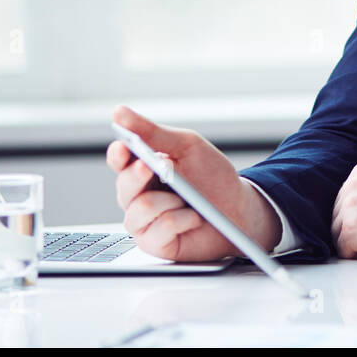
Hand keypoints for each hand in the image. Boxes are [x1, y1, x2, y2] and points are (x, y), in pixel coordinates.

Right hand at [105, 106, 280, 260]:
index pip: (119, 160)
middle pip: (123, 186)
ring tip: (188, 200)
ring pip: (138, 210)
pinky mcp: (154, 243)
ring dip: (169, 201)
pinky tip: (193, 217)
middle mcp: (138, 195)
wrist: (238, 209)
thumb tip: (120, 112)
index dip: (118, 154)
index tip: (124, 147)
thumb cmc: (212, 177)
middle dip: (138, 176)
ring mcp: (144, 221)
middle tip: (154, 168)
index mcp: (143, 168)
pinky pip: (159, 229)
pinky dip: (182, 220)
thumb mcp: (187, 147)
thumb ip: (154, 133)